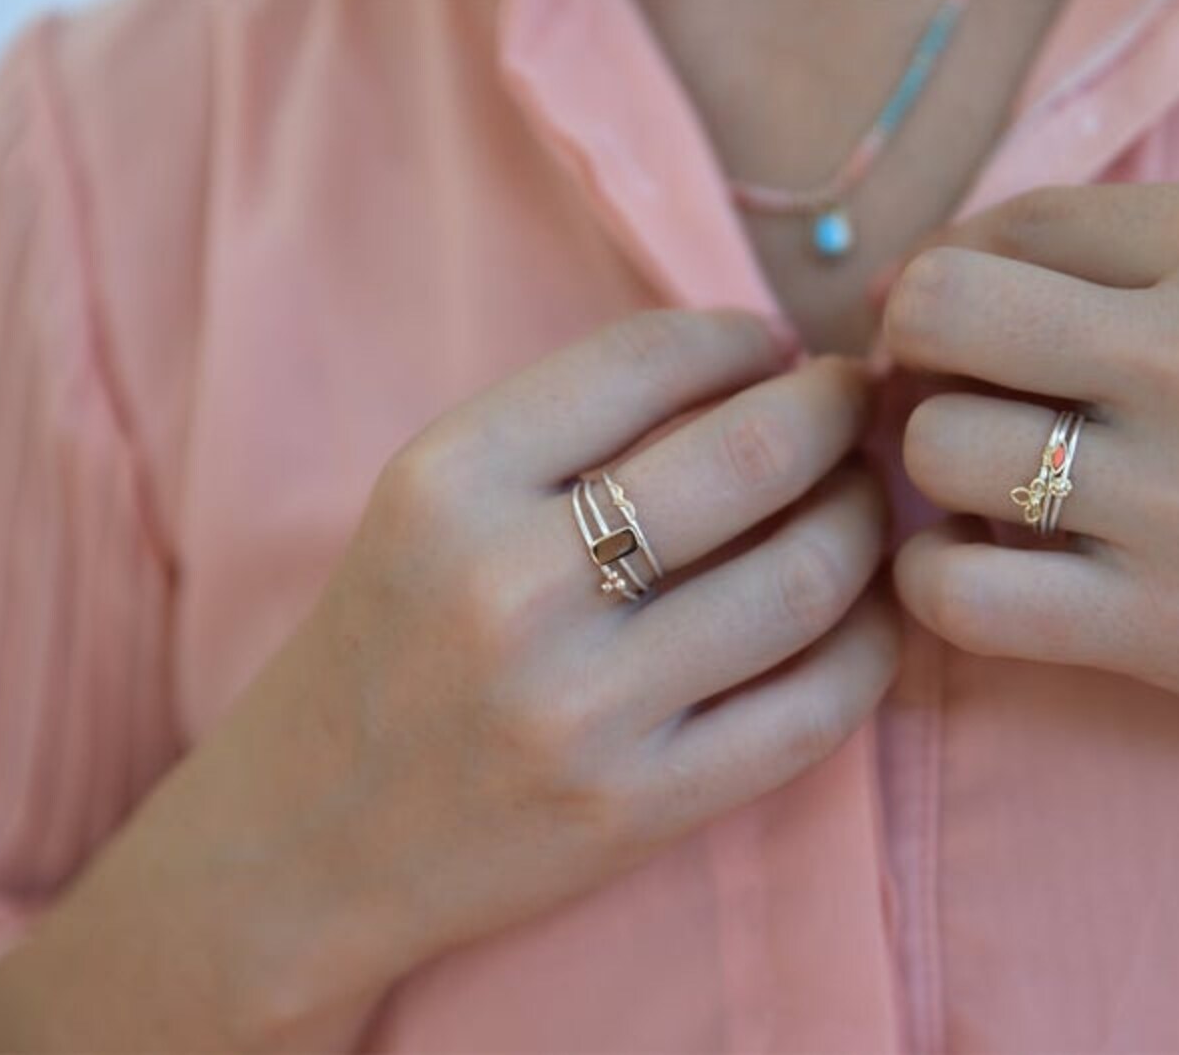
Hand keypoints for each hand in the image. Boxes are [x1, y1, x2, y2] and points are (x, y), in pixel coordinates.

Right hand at [0, 311, 894, 1050]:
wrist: (306, 840)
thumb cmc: (382, 649)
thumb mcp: (427, 509)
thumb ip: (566, 432)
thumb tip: (755, 368)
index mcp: (446, 483)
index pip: (646, 359)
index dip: (741, 337)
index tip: (772, 349)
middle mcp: (510, 586)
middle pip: (754, 456)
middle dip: (836, 412)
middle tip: (855, 410)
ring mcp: (580, 708)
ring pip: (806, 577)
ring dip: (870, 520)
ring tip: (865, 504)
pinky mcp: (637, 807)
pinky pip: (816, 707)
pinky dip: (873, 641)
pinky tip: (866, 612)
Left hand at [881, 183, 1178, 744]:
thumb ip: (1106, 255)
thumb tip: (895, 283)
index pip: (1009, 224)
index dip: (949, 274)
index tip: (963, 329)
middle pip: (940, 309)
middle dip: (917, 350)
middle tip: (954, 390)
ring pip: (935, 446)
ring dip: (937, 470)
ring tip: (992, 487)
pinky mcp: (1164, 624)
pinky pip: (955, 593)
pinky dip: (933, 579)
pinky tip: (977, 565)